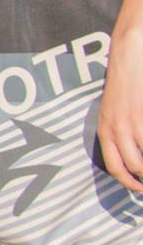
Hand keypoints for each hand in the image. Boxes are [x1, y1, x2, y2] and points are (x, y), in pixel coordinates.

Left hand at [99, 25, 142, 191]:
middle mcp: (115, 129)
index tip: (139, 189)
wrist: (130, 55)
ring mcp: (132, 122)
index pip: (113, 166)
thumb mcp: (113, 108)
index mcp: (104, 129)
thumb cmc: (126, 81)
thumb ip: (118, 129)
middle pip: (132, 167)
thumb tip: (131, 149)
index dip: (128, 182)